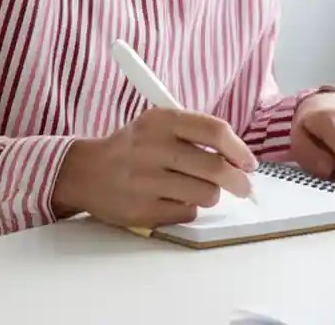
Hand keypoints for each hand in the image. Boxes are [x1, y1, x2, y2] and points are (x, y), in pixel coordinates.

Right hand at [52, 108, 257, 226]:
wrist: (85, 172)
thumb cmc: (134, 148)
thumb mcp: (160, 125)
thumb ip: (197, 134)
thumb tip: (240, 157)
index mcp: (162, 121)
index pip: (215, 131)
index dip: (240, 149)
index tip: (249, 162)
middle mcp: (153, 148)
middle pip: (216, 168)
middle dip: (238, 181)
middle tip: (243, 186)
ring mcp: (145, 181)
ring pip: (206, 194)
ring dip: (210, 194)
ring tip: (194, 188)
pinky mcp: (141, 210)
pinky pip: (187, 213)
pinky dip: (188, 208)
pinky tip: (172, 199)